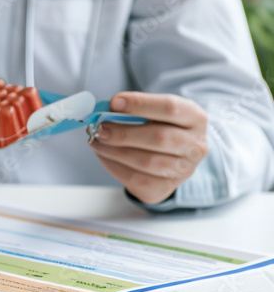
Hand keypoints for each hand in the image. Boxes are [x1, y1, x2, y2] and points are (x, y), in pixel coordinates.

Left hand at [90, 92, 208, 205]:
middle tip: (100, 128)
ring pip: (147, 162)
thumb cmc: (160, 127)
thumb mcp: (154, 112)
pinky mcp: (165, 188)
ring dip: (115, 150)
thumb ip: (134, 109)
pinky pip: (136, 179)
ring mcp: (184, 170)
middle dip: (124, 133)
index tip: (114, 103)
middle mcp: (196, 145)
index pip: (170, 108)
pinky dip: (113, 165)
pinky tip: (104, 154)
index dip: (140, 104)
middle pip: (159, 138)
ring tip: (97, 141)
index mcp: (195, 118)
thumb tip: (105, 110)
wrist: (170, 156)